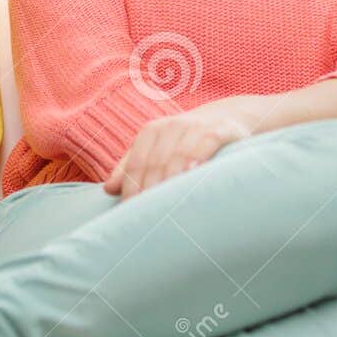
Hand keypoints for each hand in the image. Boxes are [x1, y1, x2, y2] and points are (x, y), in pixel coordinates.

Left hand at [103, 101, 257, 200]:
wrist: (227, 118)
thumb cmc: (185, 142)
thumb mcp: (157, 150)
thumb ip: (132, 167)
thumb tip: (109, 189)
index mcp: (151, 131)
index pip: (136, 163)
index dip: (132, 188)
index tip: (130, 212)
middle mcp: (171, 126)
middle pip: (155, 162)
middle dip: (150, 191)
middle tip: (148, 218)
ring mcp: (196, 126)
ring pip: (178, 154)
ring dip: (170, 179)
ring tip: (166, 204)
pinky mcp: (220, 129)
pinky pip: (206, 143)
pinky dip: (197, 157)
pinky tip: (191, 173)